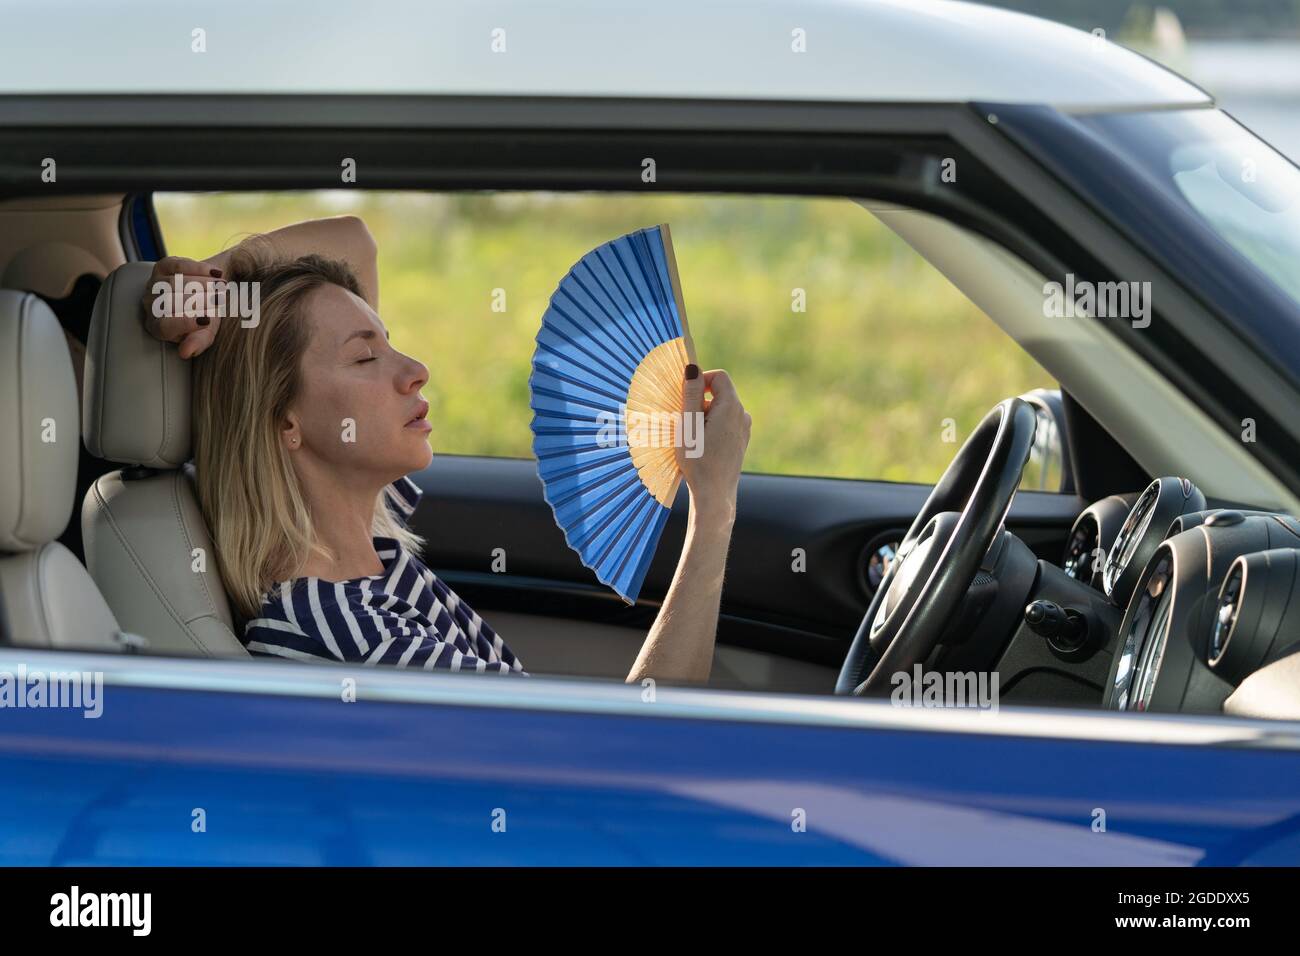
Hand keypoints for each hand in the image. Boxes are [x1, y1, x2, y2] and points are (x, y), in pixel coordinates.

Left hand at [140, 256, 225, 358]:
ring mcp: (154, 284)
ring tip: (222, 287)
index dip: (184, 323)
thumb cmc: (206, 317)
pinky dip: (199, 269)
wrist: (208, 292)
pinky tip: (216, 274)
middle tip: (220, 300)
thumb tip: (186, 353)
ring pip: (174, 283)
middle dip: (198, 300)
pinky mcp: (162, 267)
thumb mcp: (206, 332)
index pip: (165, 326)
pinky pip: (177, 266)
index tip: (207, 320)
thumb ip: (197, 342)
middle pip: (170, 302)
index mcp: (157, 327)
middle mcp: (151, 305)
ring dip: (202, 284)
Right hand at [676, 365, 750, 524]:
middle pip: (719, 393)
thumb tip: (693, 368)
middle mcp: (742, 415)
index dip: (700, 381)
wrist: (714, 495)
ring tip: (691, 437)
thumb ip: (691, 394)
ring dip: (703, 416)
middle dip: (699, 401)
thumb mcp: (688, 424)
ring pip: (720, 410)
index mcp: (732, 407)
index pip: (719, 377)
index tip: (685, 397)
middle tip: (684, 422)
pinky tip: (700, 446)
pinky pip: (724, 424)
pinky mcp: (740, 442)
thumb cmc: (698, 460)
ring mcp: (743, 430)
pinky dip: (710, 428)